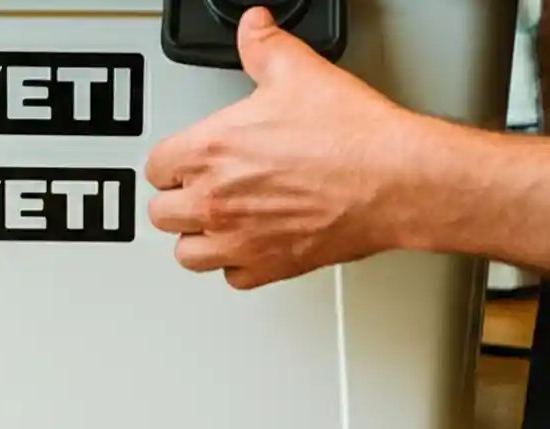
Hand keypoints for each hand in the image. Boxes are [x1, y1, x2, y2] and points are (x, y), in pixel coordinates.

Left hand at [145, 8, 428, 289]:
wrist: (395, 180)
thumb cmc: (351, 136)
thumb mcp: (298, 73)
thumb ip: (263, 48)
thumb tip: (254, 29)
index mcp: (209, 152)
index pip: (155, 167)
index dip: (169, 162)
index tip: (183, 161)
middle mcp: (215, 202)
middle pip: (161, 214)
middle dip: (178, 200)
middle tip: (198, 190)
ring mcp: (239, 240)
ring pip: (187, 254)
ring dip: (197, 238)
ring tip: (214, 223)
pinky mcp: (268, 267)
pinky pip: (233, 278)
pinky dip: (238, 266)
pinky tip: (250, 246)